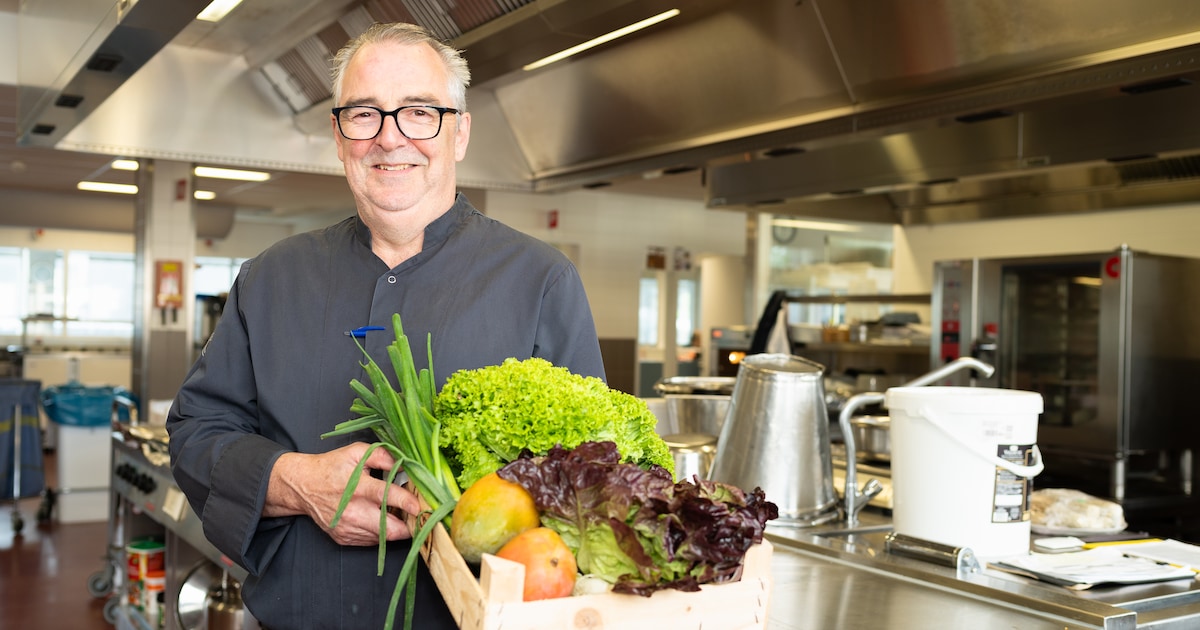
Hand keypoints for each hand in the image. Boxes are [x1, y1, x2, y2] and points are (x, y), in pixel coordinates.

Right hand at [265, 442, 421, 545]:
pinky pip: (371, 541)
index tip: (420, 506)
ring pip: (382, 537)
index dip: (406, 502)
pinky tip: (381, 518)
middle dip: (409, 526)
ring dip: (396, 528)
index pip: (385, 496)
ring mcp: (348, 528)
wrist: (303, 486)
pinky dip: (381, 532)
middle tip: (419, 518)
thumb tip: (404, 464)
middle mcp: (352, 511)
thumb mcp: (355, 452)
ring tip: (400, 515)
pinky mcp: (344, 538)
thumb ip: (382, 456)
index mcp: (356, 487)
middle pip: (387, 528)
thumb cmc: (332, 467)